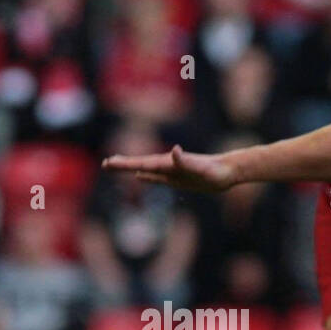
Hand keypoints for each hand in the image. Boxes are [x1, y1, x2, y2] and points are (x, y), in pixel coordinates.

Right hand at [102, 144, 238, 192]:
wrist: (226, 172)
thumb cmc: (213, 171)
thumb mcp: (198, 167)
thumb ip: (184, 160)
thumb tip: (175, 151)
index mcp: (168, 163)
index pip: (141, 163)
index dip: (125, 164)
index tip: (108, 163)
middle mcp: (167, 165)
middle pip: (139, 164)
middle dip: (122, 165)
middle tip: (104, 165)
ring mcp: (171, 171)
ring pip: (145, 169)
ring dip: (130, 168)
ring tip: (115, 166)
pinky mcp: (178, 178)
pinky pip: (157, 177)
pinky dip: (146, 176)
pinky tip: (139, 176)